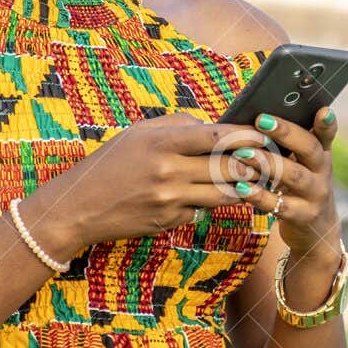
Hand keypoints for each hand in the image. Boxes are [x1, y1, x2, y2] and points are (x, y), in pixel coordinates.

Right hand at [20, 114, 271, 257]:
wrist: (78, 207)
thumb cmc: (110, 164)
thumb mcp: (138, 133)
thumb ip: (177, 125)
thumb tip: (214, 126)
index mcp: (162, 143)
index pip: (216, 136)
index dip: (245, 136)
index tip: (264, 134)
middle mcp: (169, 172)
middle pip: (228, 167)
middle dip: (253, 164)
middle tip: (269, 159)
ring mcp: (170, 200)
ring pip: (224, 194)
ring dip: (242, 186)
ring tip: (254, 178)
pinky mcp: (169, 222)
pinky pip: (202, 210)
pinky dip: (209, 202)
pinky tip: (209, 195)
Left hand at [226, 107, 340, 260]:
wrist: (315, 228)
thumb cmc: (298, 185)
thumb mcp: (303, 164)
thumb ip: (289, 144)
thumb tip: (257, 119)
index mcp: (321, 153)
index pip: (326, 134)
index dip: (326, 123)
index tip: (322, 110)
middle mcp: (323, 172)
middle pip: (309, 149)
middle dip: (286, 133)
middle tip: (261, 120)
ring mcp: (315, 195)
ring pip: (294, 176)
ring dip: (268, 163)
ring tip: (243, 152)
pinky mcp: (303, 216)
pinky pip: (280, 205)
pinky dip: (259, 195)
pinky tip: (241, 186)